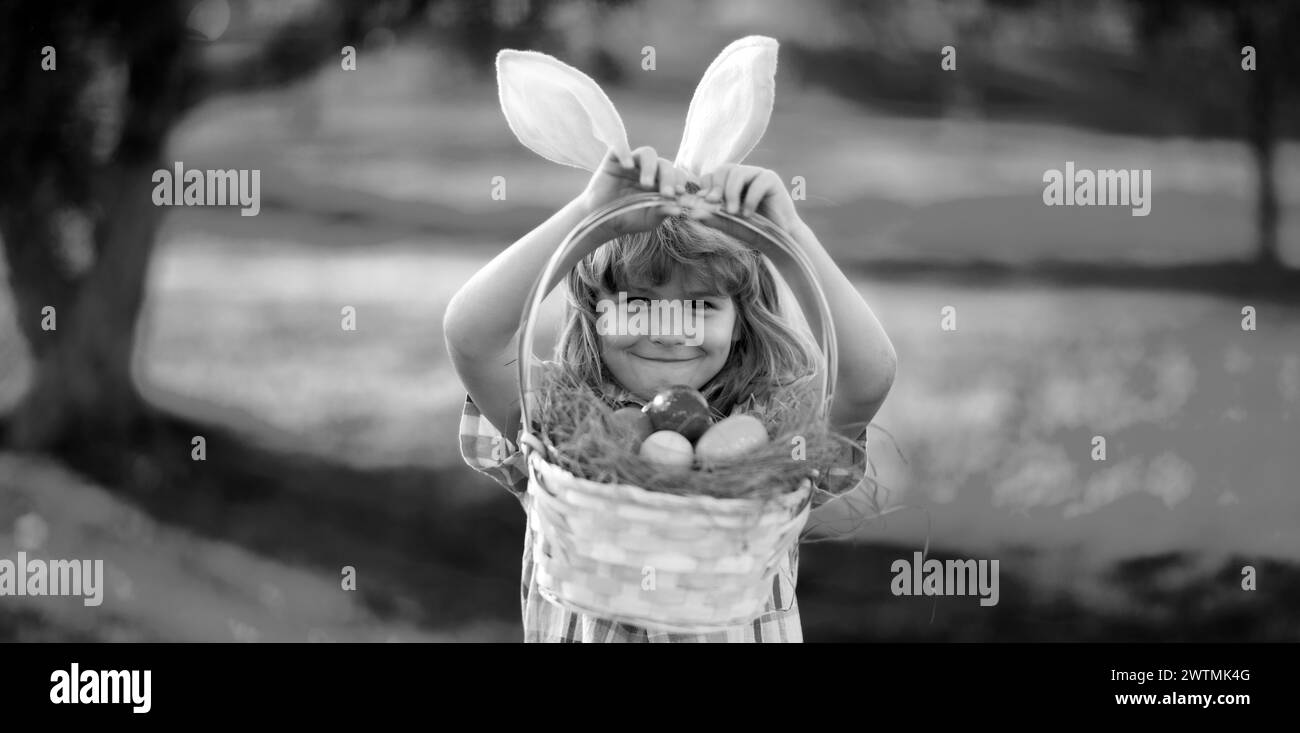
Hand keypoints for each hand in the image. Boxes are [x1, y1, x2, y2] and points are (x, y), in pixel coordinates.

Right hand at [580, 146, 695, 235]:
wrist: (602, 221)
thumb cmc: (628, 218)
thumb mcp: (649, 219)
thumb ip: (663, 211)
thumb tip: (679, 209)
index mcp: (661, 182)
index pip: (676, 174)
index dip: (679, 182)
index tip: (680, 194)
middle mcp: (649, 169)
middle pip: (664, 164)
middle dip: (668, 178)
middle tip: (666, 193)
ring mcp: (632, 162)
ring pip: (647, 153)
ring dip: (650, 167)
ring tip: (646, 184)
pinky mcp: (614, 159)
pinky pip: (620, 146)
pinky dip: (625, 153)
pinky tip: (627, 166)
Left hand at [697, 164, 800, 232]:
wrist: (780, 239)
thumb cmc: (754, 230)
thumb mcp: (729, 224)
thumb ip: (713, 218)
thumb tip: (692, 214)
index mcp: (730, 183)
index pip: (712, 175)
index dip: (706, 185)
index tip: (703, 201)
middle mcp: (743, 175)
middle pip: (724, 169)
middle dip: (716, 186)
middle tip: (714, 203)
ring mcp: (758, 175)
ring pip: (738, 172)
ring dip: (731, 192)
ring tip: (733, 212)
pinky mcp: (772, 179)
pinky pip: (757, 182)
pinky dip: (750, 199)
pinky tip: (748, 214)